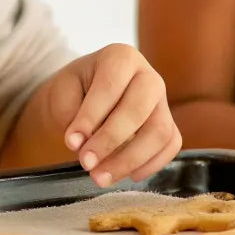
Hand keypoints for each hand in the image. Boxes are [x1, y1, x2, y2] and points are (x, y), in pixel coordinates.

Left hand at [40, 44, 180, 187]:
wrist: (84, 96)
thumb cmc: (74, 92)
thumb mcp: (64, 94)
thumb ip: (74, 116)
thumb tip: (86, 145)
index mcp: (120, 57)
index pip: (111, 85)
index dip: (91, 117)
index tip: (71, 142)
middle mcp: (148, 76)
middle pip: (139, 109)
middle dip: (110, 140)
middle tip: (86, 164)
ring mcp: (162, 101)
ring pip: (159, 132)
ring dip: (129, 160)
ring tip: (100, 177)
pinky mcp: (168, 123)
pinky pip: (170, 145)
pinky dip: (152, 164)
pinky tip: (127, 175)